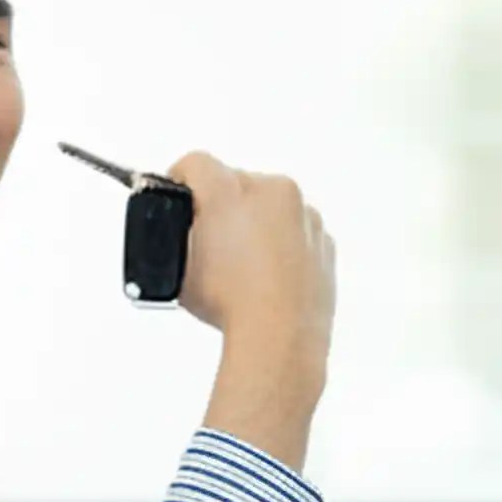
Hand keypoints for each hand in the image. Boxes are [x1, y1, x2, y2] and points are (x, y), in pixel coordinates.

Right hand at [167, 151, 336, 470]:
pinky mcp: (322, 237)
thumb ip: (180, 237)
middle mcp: (270, 191)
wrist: (280, 337)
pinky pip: (298, 228)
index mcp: (228, 191)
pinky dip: (285, 242)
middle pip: (236, 181)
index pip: (196, 164)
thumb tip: (185, 233)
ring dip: (257, 220)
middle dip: (222, 203)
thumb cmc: (228, 306)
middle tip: (212, 238)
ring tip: (245, 261)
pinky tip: (271, 272)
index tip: (179, 198)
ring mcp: (302, 213)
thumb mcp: (181, 268)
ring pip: (271, 203)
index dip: (181, 180)